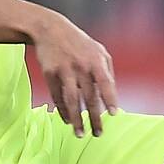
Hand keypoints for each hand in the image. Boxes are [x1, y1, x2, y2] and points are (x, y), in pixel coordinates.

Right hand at [31, 12, 117, 135]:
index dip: (110, 99)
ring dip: (76, 120)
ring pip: (71, 100)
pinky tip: (67, 120)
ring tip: (79, 134)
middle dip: (94, 118)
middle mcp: (81, 66)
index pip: (105, 83)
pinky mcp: (49, 73)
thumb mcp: (99, 52)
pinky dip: (62, 110)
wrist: (51, 29)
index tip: (113, 114)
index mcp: (96, 61)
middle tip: (97, 134)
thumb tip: (112, 98)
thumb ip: (107, 72)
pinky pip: (57, 96)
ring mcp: (64, 70)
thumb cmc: (79, 44)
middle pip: (89, 97)